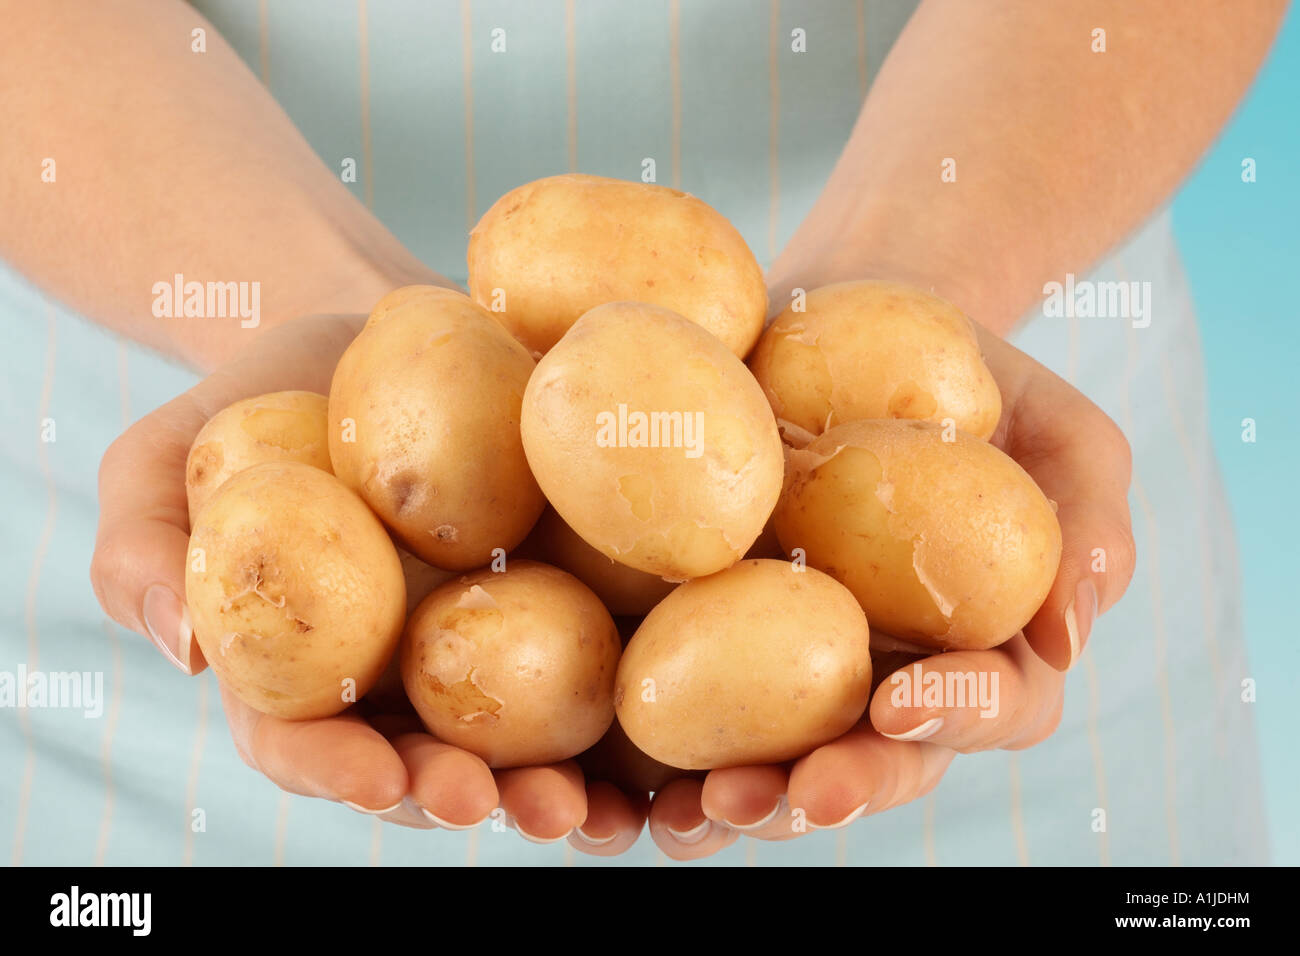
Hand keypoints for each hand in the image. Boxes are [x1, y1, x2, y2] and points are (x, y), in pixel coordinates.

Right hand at [89, 314, 645, 854]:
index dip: (337, 769)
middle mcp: (401, 673)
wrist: (377, 330)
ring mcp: (488, 640)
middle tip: (502, 804)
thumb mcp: (169, 454)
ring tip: (591, 804)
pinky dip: (626, 705)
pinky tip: (663, 730)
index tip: (377, 774)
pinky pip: (597, 655)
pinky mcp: (566, 592)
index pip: (307, 739)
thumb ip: (145, 545)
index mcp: (305, 665)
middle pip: (428, 758)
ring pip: (521, 736)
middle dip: (465, 794)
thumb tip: (184, 647)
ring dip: (558, 783)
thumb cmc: (261, 396)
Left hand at [646, 325, 1136, 859]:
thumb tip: (1066, 636)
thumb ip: (1086, 519)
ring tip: (701, 807)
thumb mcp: (1057, 432)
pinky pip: (693, 706)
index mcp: (980, 645)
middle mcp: (890, 673)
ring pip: (781, 757)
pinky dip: (663, 758)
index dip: (958, 718)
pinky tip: (628, 781)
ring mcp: (799, 663)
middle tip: (790, 797)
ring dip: (745, 797)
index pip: (992, 706)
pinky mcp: (715, 633)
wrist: (854, 322)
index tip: (901, 700)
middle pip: (876, 760)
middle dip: (835, 789)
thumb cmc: (975, 385)